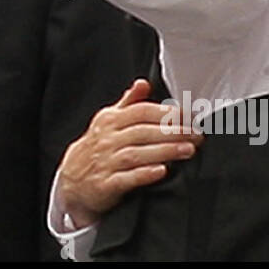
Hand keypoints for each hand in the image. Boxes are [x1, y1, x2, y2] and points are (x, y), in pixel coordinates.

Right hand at [57, 78, 203, 228]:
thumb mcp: (107, 122)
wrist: (73, 181)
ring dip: (164, 151)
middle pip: (143, 132)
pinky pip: (126, 178)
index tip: (188, 116)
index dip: (165, 112)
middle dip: (172, 132)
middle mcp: (106, 139)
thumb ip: (128, 103)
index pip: (140, 112)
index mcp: (109, 121)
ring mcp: (105, 162)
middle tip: (196, 134)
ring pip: (137, 154)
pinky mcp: (105, 185)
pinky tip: (162, 171)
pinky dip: (144, 174)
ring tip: (188, 150)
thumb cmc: (97, 148)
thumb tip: (143, 83)